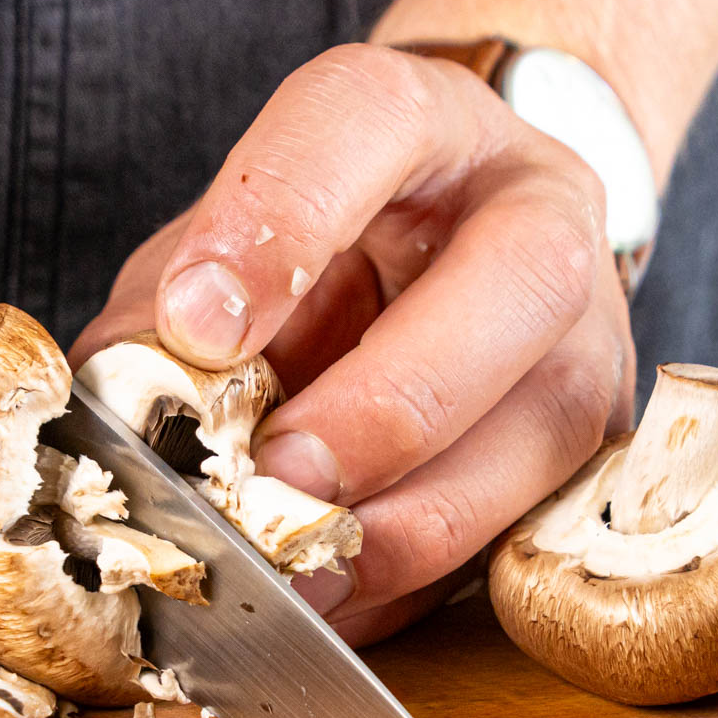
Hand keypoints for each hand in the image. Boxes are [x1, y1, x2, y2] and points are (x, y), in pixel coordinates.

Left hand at [73, 44, 635, 646]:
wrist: (446, 248)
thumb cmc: (317, 248)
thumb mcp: (220, 248)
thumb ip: (165, 316)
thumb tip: (122, 426)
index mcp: (421, 121)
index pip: (366, 122)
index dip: (281, 224)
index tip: (201, 323)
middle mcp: (535, 209)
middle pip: (525, 275)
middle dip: (388, 405)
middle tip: (275, 477)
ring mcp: (588, 331)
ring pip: (547, 428)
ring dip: (407, 523)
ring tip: (295, 566)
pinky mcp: (595, 447)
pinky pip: (525, 528)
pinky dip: (416, 581)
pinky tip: (334, 596)